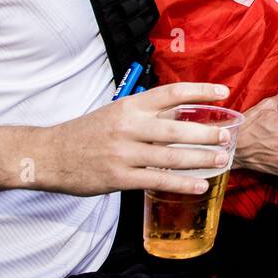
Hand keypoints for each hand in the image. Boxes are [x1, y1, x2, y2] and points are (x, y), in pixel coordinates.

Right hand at [43, 82, 232, 196]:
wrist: (50, 155)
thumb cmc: (87, 133)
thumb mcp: (116, 113)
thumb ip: (147, 113)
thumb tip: (182, 110)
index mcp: (130, 106)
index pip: (171, 93)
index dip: (200, 91)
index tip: (223, 93)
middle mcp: (129, 126)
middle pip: (176, 128)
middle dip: (205, 132)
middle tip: (227, 135)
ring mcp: (124, 153)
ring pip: (171, 156)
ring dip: (200, 159)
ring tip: (221, 159)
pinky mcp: (120, 177)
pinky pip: (158, 180)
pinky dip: (182, 184)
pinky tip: (200, 185)